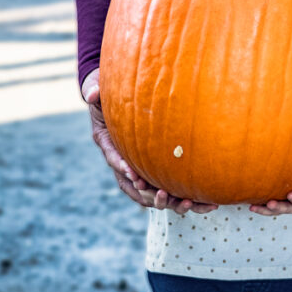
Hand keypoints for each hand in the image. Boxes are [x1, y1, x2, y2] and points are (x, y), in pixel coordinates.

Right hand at [82, 69, 216, 215]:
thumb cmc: (107, 88)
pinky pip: (162, 184)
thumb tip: (92, 94)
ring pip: (148, 191)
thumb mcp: (97, 87)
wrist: (113, 95)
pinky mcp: (150, 164)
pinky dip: (178, 194)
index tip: (136, 175)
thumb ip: (93, 89)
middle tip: (166, 196)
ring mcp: (134, 164)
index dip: (123, 167)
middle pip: (132, 184)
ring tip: (190, 203)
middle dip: (148, 193)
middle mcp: (119, 157)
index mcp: (106, 141)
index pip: (113, 157)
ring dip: (167, 201)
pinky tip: (198, 199)